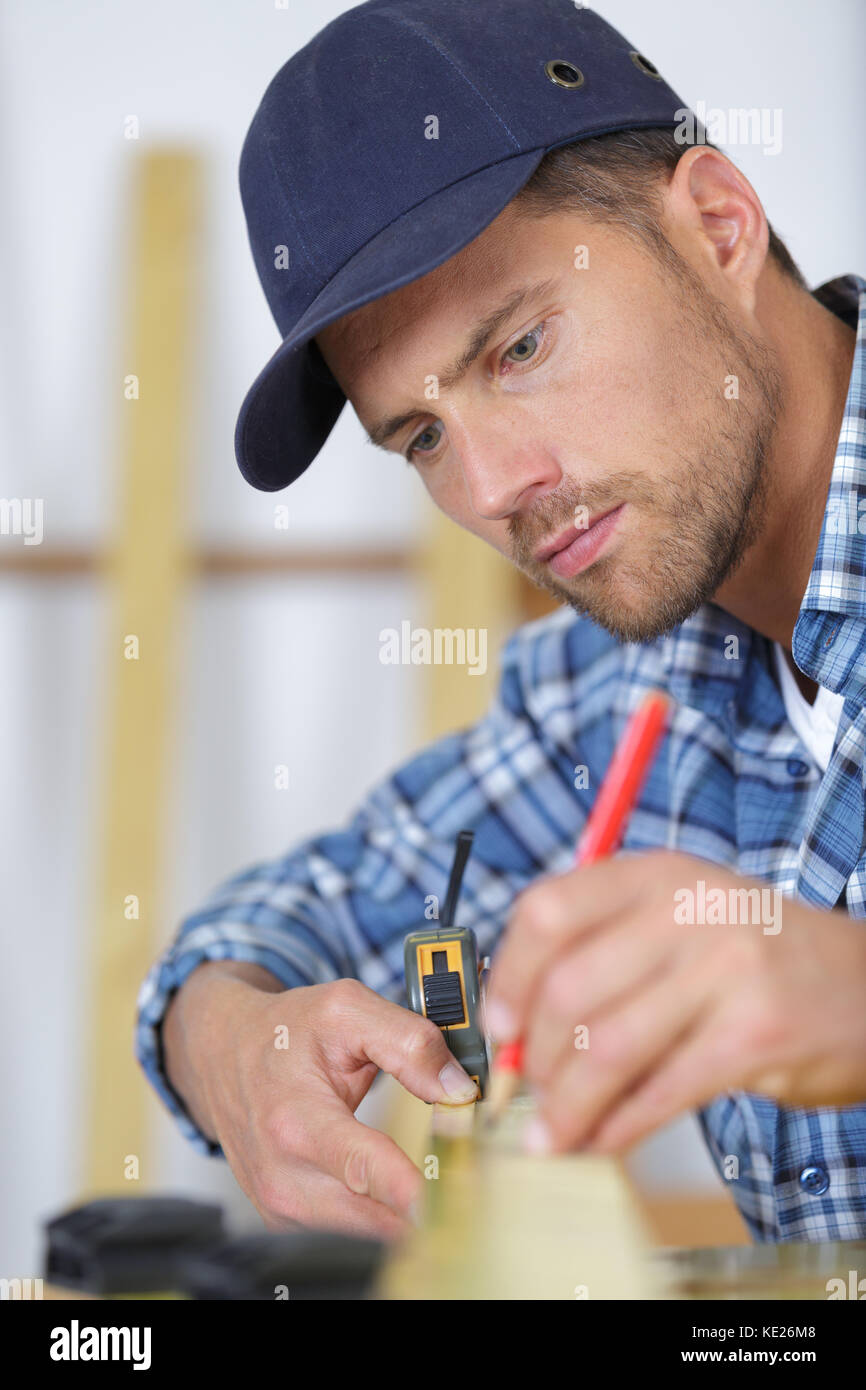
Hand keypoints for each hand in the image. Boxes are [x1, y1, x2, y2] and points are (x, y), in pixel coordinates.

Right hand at [167, 966, 477, 1238]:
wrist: (223, 1053)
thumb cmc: (283, 1031)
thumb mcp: (347, 1009)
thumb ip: (409, 1042)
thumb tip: (459, 1089)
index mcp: (295, 1118)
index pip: (361, 1166)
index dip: (411, 1192)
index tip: (449, 1203)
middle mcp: (281, 1172)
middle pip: (371, 1215)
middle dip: (426, 1204)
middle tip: (467, 1183)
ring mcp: (279, 1201)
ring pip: (367, 1229)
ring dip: (405, 1211)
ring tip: (435, 1179)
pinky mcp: (283, 1216)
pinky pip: (349, 1227)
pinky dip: (379, 1212)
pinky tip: (395, 1187)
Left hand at [485, 850, 865, 1153]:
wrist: (862, 982)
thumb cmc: (752, 953)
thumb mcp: (678, 915)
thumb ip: (602, 949)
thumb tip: (515, 1023)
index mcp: (654, 874)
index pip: (548, 912)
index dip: (509, 977)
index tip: (499, 1024)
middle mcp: (687, 911)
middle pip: (569, 989)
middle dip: (536, 1056)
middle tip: (530, 1089)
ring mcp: (725, 971)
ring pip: (608, 1048)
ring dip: (568, 1104)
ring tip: (555, 1129)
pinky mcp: (754, 1035)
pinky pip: (658, 1093)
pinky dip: (616, 1128)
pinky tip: (601, 1140)